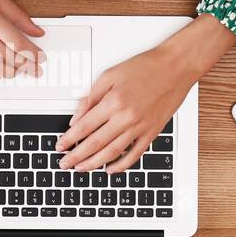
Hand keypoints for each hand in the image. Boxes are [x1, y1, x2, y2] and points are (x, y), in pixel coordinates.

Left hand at [56, 15, 235, 171]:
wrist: (175, 67)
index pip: (84, 126)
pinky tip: (110, 169)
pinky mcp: (152, 132)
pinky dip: (122, 165)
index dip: (69, 139)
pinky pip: (135, 154)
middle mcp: (126, 117)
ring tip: (81, 168)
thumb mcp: (110, 75)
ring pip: (112, 152)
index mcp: (113, 102)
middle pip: (95, 143)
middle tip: (64, 163)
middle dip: (76, 156)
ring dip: (94, 163)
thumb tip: (76, 117)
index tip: (60, 146)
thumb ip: (91, 97)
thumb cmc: (145, 67)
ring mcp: (140, 127)